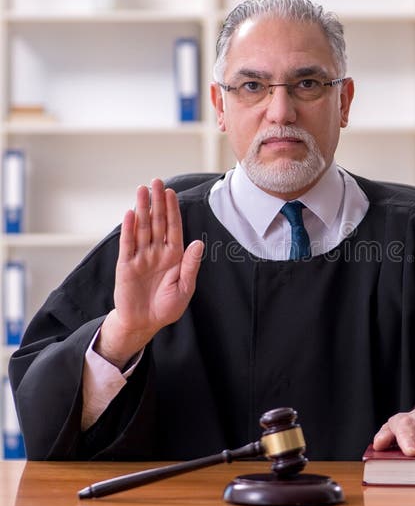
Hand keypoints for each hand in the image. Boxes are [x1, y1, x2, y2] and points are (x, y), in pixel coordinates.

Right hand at [95, 179, 203, 367]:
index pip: (173, 227)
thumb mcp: (184, 288)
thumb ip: (190, 265)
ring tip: (142, 190)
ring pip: (142, 228)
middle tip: (157, 181)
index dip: (172, 210)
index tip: (172, 193)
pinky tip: (130, 214)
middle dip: (157, 202)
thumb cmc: (167, 307)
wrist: (144, 323)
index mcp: (174, 256)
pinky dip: (128, 229)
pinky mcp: (126, 265)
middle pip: (157, 222)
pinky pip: (128, 244)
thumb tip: (198, 243)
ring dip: (142, 209)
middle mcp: (157, 252)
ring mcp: (141, 257)